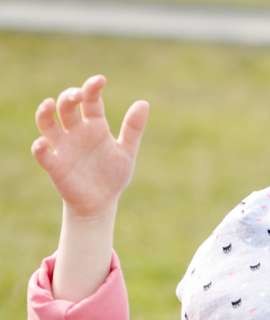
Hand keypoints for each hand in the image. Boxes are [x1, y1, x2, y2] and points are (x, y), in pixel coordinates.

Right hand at [31, 75, 147, 220]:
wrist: (101, 202)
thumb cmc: (112, 174)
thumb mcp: (126, 151)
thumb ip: (133, 129)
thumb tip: (144, 103)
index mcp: (94, 125)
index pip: (90, 101)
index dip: (92, 88)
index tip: (100, 80)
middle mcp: (75, 131)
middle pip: (66, 107)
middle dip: (70, 97)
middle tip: (79, 95)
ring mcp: (62, 146)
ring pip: (46, 123)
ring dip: (45, 113)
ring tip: (49, 105)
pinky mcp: (54, 164)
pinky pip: (42, 152)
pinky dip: (40, 146)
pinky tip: (44, 143)